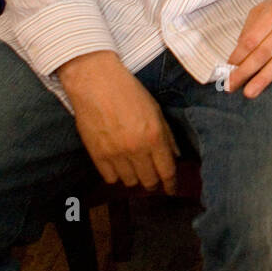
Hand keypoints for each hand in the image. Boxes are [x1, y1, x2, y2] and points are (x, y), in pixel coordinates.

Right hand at [57, 50, 180, 192]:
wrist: (95, 82)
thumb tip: (176, 156)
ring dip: (135, 179)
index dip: (171, 184)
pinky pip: (110, 178)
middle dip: (154, 182)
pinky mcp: (96, 154)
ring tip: (135, 169)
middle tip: (153, 179)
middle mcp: (136, 148)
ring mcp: (115, 154)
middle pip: (149, 181)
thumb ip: (167, 135)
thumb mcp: (155, 109)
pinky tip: (119, 166)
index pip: (167, 171)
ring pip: (130, 182)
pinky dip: (116, 176)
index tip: (171, 189)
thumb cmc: (128, 91)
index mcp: (154, 136)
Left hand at [226, 0, 271, 97]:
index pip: (251, 39)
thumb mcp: (264, 9)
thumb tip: (238, 55)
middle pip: (263, 52)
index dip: (238, 56)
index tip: (227, 70)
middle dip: (245, 71)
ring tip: (250, 92)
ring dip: (264, 78)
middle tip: (231, 86)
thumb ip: (250, 29)